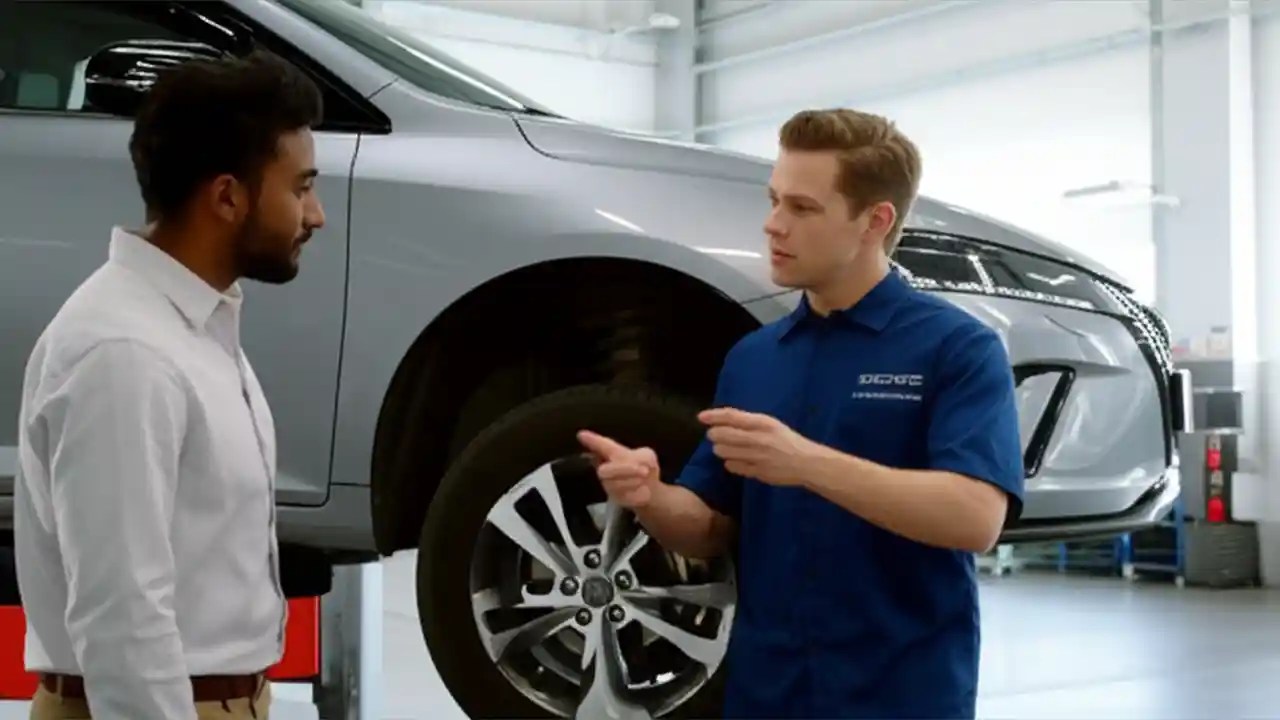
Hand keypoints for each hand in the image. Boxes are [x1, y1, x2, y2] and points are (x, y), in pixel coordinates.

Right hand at [577, 430, 660, 508]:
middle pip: (604, 470)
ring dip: (634, 482)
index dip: (591, 441)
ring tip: (644, 480)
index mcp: (612, 453)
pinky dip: (638, 494)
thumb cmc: (644, 467)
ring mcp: (608, 485)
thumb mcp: (647, 456)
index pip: (600, 446)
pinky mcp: (616, 499)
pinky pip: (624, 498)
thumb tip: (640, 464)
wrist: (649, 488)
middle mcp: (606, 468)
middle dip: (625, 470)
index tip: (581, 435)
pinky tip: (643, 490)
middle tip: (644, 471)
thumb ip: (643, 457)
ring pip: (615, 486)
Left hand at [699, 407, 824, 486]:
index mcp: (762, 423)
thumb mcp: (771, 424)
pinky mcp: (757, 472)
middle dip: (713, 434)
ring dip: (720, 449)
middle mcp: (758, 438)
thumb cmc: (787, 440)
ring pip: (724, 452)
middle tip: (713, 435)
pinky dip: (730, 462)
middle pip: (723, 435)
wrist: (806, 462)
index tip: (701, 417)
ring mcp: (756, 457)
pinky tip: (735, 460)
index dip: (714, 416)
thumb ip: (749, 422)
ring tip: (724, 447)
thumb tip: (723, 420)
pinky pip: (733, 466)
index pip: (731, 417)